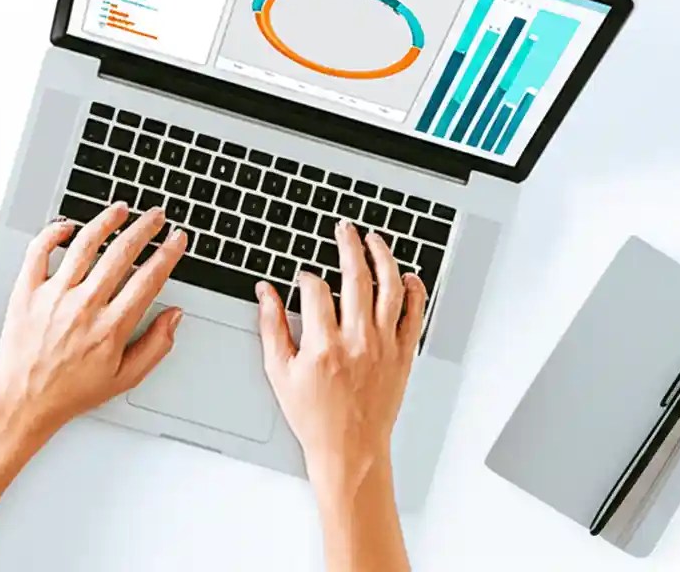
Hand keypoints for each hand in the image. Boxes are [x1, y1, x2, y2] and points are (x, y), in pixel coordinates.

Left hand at [0, 202, 187, 439]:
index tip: (176, 240)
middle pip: (121, 252)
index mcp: (111, 327)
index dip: (168, 253)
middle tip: (156, 216)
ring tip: (121, 210)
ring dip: (107, 221)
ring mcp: (54, 295)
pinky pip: (39, 251)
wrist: (23, 400)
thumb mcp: (125, 378)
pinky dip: (53, 232)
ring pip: (84, 243)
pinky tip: (68, 226)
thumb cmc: (71, 391)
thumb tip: (174, 316)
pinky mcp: (28, 291)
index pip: (148, 278)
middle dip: (145, 228)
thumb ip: (156, 346)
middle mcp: (84, 306)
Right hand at [255, 221, 426, 486]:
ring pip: (390, 287)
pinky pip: (414, 314)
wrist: (350, 449)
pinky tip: (406, 276)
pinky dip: (414, 290)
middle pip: (356, 276)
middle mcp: (357, 341)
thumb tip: (265, 292)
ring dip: (383, 257)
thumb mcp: (279, 373)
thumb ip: (271, 327)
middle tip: (345, 229)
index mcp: (323, 345)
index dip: (307, 277)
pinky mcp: (403, 355)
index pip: (316, 289)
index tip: (304, 277)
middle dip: (349, 245)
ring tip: (375, 240)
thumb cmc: (314, 417)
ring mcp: (384, 346)